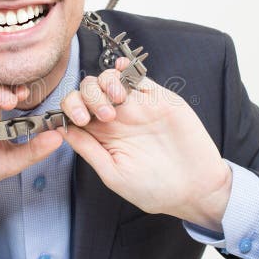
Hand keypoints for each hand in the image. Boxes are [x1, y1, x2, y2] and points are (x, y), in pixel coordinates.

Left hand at [59, 58, 231, 230]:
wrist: (196, 188)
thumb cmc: (156, 189)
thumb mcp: (114, 174)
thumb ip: (89, 150)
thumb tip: (61, 130)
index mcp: (101, 137)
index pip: (75, 112)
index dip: (70, 109)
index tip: (79, 120)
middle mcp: (115, 119)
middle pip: (88, 91)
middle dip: (88, 96)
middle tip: (105, 115)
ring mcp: (136, 106)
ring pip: (109, 79)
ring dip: (105, 83)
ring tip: (118, 100)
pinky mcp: (157, 98)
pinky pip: (137, 76)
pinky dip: (126, 69)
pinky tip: (123, 73)